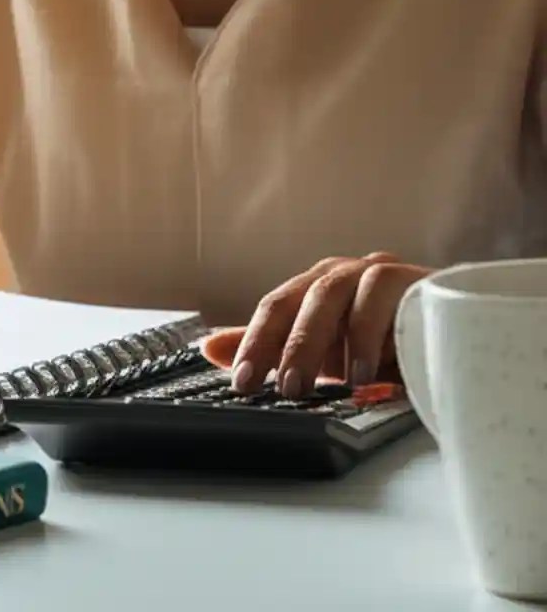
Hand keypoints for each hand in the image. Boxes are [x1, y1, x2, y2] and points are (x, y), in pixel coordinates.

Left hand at [201, 252, 430, 398]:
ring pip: (334, 293)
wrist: (450, 334)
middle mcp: (339, 273)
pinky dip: (368, 334)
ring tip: (320, 384)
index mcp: (312, 286)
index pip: (273, 308)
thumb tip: (210, 349)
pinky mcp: (411, 278)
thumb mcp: (322, 353)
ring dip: (323, 340)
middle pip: (299, 300)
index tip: (241, 382)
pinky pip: (381, 296)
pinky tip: (365, 371)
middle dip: (286, 347)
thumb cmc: (381, 341)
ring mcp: (374, 271)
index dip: (253, 343)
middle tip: (281, 388)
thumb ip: (271, 347)